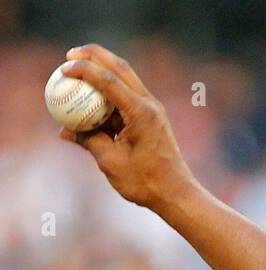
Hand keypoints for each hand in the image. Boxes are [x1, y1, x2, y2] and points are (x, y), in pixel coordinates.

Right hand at [56, 44, 195, 210]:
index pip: (108, 80)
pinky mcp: (152, 117)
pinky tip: (93, 96)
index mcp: (141, 113)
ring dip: (102, 69)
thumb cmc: (146, 182)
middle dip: (93, 56)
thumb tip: (64, 131)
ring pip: (126, 78)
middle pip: (120, 67)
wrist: (177, 194)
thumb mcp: (110, 162)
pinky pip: (128, 95)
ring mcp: (153, 110)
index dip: (83, 70)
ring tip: (79, 68)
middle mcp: (149, 105)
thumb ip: (88, 141)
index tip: (63, 69)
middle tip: (70, 55)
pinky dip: (110, 90)